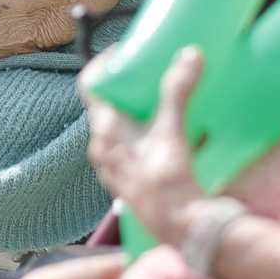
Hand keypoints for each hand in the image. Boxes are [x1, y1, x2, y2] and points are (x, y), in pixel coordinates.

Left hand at [80, 47, 209, 248]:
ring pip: (118, 129)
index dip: (103, 64)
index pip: (89, 85)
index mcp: (104, 131)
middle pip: (105, 106)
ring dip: (136, 113)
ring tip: (161, 101)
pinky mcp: (128, 181)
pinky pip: (130, 149)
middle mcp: (101, 148)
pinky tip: (169, 136)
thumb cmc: (167, 179)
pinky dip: (145, 135)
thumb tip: (190, 54)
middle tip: (148, 73)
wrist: (179, 227)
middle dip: (126, 88)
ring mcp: (113, 168)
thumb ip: (178, 90)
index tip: (124, 51)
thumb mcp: (172, 129)